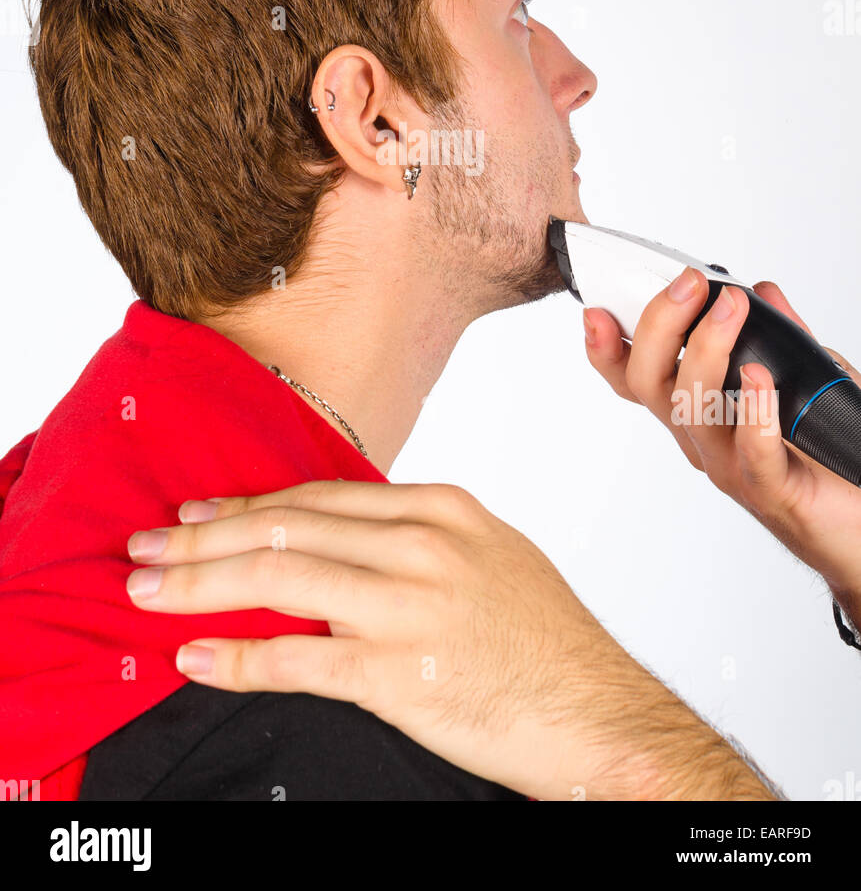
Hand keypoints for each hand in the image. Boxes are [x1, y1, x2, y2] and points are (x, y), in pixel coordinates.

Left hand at [126, 480, 774, 800]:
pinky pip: (297, 659)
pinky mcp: (401, 673)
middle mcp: (422, 544)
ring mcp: (410, 606)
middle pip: (285, 528)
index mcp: (441, 509)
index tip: (196, 514)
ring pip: (277, 579)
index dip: (245, 505)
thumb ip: (414, 542)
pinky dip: (237, 658)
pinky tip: (195, 658)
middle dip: (202, 538)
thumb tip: (336, 545)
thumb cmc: (547, 643)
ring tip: (146, 592)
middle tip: (145, 547)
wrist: (600, 716)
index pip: (318, 496)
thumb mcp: (488, 559)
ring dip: (198, 585)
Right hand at [583, 272, 860, 626]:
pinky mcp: (771, 490)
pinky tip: (760, 379)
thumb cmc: (825, 456)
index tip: (598, 309)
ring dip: (706, 350)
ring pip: (691, 410)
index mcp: (697, 410)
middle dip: (660, 325)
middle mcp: (701, 438)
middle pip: (650, 383)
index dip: (607, 348)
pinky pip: (752, 455)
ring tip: (732, 309)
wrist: (858, 527)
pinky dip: (754, 415)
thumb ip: (782, 337)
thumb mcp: (803, 377)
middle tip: (689, 283)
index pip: (635, 378)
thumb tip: (765, 292)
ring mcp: (731, 466)